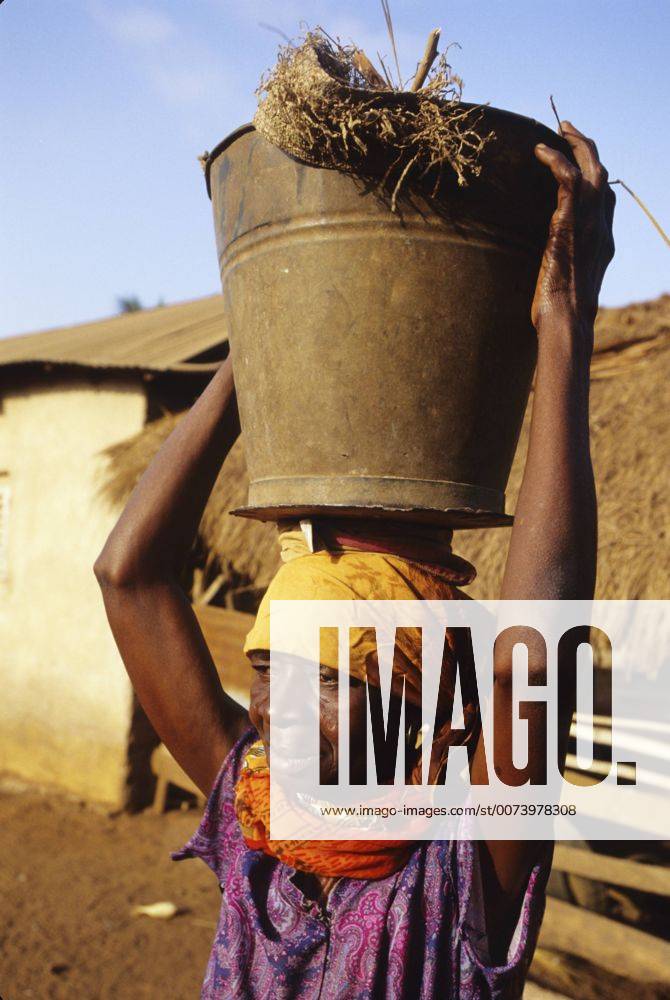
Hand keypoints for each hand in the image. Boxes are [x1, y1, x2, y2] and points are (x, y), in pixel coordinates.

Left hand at [531, 122, 614, 336]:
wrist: (566, 320)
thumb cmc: (561, 313)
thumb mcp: (567, 284)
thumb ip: (564, 267)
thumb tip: (550, 267)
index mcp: (603, 240)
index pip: (606, 197)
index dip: (593, 176)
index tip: (576, 163)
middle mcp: (601, 227)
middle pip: (603, 174)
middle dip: (587, 148)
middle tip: (567, 130)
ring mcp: (588, 222)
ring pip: (592, 168)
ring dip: (577, 143)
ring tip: (559, 130)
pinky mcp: (569, 221)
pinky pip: (568, 178)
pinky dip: (556, 159)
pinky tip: (539, 151)